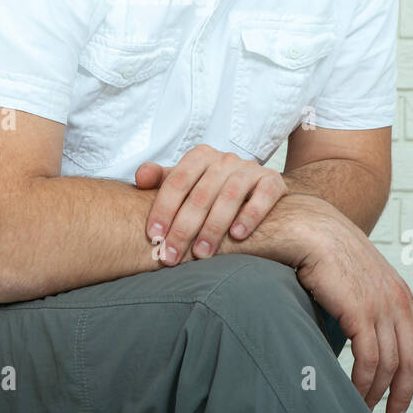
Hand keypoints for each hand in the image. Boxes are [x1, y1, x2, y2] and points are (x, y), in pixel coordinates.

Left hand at [135, 144, 288, 265]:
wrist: (257, 189)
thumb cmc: (212, 190)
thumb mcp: (186, 183)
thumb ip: (160, 180)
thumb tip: (139, 179)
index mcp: (200, 156)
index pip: (177, 182)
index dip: (163, 209)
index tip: (154, 236)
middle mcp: (225, 159)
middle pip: (200, 194)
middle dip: (184, 228)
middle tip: (171, 256)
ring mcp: (250, 168)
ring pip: (230, 196)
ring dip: (214, 227)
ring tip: (201, 253)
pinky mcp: (273, 181)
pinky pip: (263, 195)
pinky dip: (250, 215)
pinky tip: (238, 235)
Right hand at [293, 204, 412, 412]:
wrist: (308, 227)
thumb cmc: (322, 249)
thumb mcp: (354, 276)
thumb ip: (362, 302)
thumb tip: (357, 330)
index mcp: (398, 291)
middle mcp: (397, 299)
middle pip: (411, 358)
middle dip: (405, 393)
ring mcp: (381, 305)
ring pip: (391, 364)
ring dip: (379, 393)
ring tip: (365, 409)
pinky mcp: (361, 311)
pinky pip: (370, 359)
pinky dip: (364, 383)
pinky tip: (355, 392)